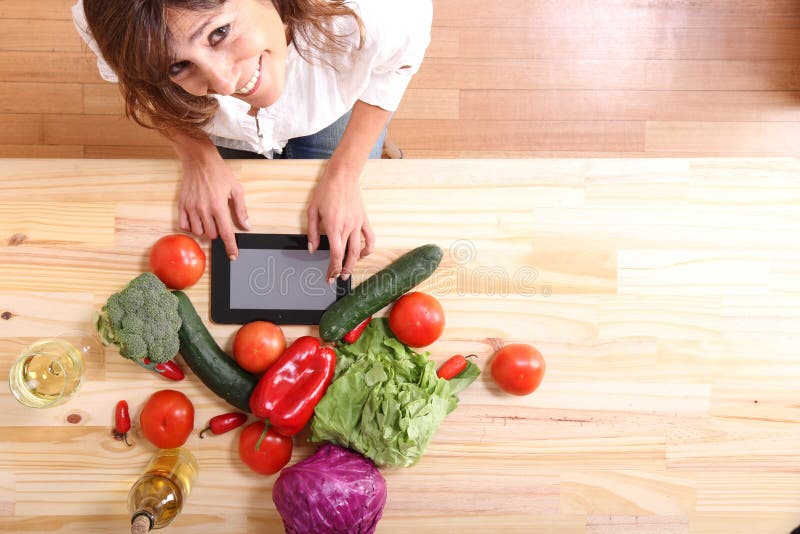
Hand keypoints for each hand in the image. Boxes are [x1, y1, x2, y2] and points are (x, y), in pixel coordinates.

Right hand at [177, 153, 249, 259]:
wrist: (199, 160)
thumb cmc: (219, 173)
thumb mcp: (236, 189)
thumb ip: (241, 210)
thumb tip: (246, 226)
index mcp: (219, 206)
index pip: (226, 233)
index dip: (230, 246)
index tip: (233, 255)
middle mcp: (204, 209)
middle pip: (211, 235)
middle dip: (217, 232)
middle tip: (219, 221)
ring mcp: (191, 208)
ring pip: (198, 232)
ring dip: (204, 230)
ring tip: (208, 219)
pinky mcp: (182, 205)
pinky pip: (184, 225)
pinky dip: (190, 226)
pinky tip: (197, 219)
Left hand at [307, 167, 373, 282]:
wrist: (343, 176)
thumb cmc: (326, 191)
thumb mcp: (312, 211)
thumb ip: (312, 232)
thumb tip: (312, 248)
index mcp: (334, 226)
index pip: (336, 254)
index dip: (333, 269)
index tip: (329, 276)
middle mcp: (347, 227)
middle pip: (347, 256)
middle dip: (342, 270)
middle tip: (337, 278)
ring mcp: (357, 224)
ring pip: (359, 250)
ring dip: (354, 264)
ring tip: (348, 272)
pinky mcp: (364, 220)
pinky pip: (370, 238)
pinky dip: (368, 249)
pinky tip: (363, 255)